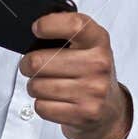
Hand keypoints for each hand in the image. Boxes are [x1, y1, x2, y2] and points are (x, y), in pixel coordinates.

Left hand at [19, 12, 132, 138]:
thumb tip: (36, 28)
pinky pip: (42, 107)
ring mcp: (93, 91)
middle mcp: (99, 64)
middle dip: (27, 65)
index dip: (49, 25)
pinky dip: (41, 105)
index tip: (37, 29)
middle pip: (39, 61)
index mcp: (99, 41)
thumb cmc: (92, 73)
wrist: (110, 109)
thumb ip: (67, 33)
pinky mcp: (84, 113)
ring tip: (45, 85)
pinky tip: (53, 101)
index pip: (74, 25)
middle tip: (30, 66)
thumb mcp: (88, 46)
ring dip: (34, 87)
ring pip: (36, 86)